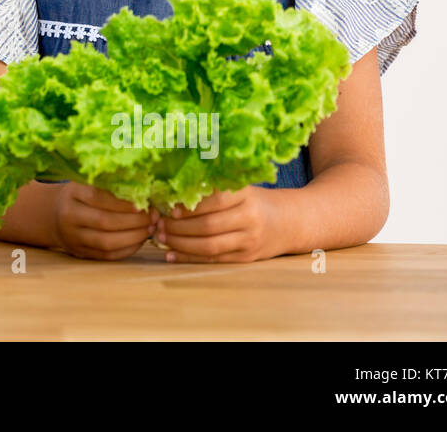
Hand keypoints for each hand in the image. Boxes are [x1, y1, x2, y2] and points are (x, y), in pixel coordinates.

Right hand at [54, 182, 155, 260]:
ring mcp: (74, 239)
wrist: (51, 216)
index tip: (143, 203)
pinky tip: (140, 240)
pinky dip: (127, 249)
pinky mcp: (81, 253)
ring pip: (107, 242)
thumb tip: (141, 193)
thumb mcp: (84, 184)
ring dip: (134, 237)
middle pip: (104, 222)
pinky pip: (107, 255)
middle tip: (152, 217)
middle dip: (133, 221)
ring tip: (149, 229)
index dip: (123, 203)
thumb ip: (106, 187)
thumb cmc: (76, 196)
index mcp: (71, 196)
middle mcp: (70, 218)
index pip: (98, 198)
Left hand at [154, 187, 282, 262]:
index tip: (169, 207)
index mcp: (245, 195)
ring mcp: (249, 240)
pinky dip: (190, 258)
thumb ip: (212, 186)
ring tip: (161, 238)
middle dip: (179, 227)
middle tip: (158, 224)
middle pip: (209, 226)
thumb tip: (170, 186)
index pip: (215, 200)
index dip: (191, 206)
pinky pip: (214, 260)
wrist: (289, 222)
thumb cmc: (253, 200)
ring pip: (210, 246)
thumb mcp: (240, 186)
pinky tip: (171, 255)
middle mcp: (249, 218)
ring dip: (181, 243)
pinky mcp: (246, 258)